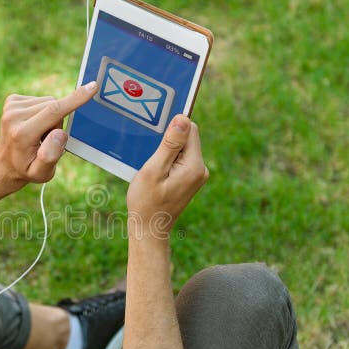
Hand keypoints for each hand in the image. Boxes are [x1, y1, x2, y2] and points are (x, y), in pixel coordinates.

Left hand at [0, 81, 97, 189]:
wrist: (5, 163)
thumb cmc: (27, 169)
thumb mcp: (41, 173)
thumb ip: (51, 156)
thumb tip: (59, 133)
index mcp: (22, 134)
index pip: (54, 111)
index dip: (75, 99)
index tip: (92, 87)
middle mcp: (13, 116)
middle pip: (54, 106)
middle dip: (58, 121)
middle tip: (45, 140)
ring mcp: (10, 106)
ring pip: (47, 101)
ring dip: (50, 117)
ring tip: (37, 135)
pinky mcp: (11, 100)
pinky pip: (39, 99)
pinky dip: (41, 111)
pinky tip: (32, 125)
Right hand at [126, 115, 208, 240]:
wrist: (149, 229)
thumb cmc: (146, 202)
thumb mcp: (154, 170)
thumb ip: (170, 144)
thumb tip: (183, 118)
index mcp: (194, 166)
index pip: (189, 129)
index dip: (170, 130)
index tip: (155, 143)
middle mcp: (201, 169)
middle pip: (187, 138)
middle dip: (168, 143)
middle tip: (152, 161)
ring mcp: (197, 175)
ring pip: (182, 148)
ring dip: (166, 153)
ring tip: (154, 172)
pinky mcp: (191, 179)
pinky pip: (180, 159)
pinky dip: (167, 161)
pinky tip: (157, 176)